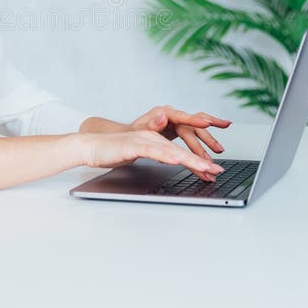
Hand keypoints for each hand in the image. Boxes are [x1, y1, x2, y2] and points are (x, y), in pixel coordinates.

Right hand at [83, 130, 225, 181]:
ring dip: (188, 158)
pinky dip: (164, 154)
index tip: (214, 171)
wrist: (90, 146)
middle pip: (180, 149)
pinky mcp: (131, 144)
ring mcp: (142, 139)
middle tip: (217, 171)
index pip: (181, 151)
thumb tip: (175, 160)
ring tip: (205, 167)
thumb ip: (157, 155)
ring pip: (170, 149)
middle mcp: (152, 136)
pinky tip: (175, 159)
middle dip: (201, 160)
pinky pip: (151, 149)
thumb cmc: (114, 151)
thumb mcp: (140, 154)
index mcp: (156, 139)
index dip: (199, 160)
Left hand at [128, 105, 231, 162]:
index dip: (195, 120)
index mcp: (165, 113)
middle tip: (218, 150)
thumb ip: (152, 123)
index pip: (183, 117)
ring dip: (210, 142)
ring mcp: (179, 123)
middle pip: (194, 126)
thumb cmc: (135, 133)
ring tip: (220, 151)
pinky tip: (216, 146)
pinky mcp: (181, 131)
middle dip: (207, 139)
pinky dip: (205, 144)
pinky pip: (196, 137)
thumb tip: (162, 115)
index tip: (207, 123)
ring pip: (198, 131)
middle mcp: (175, 117)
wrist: (132, 135)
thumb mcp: (140, 129)